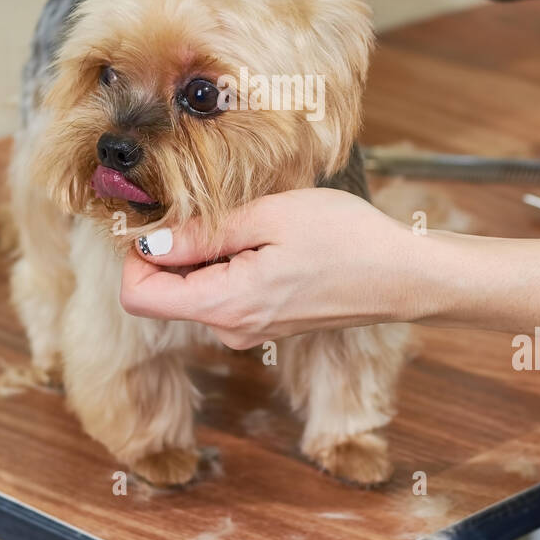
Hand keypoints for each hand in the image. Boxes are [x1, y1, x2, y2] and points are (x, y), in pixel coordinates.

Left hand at [119, 187, 431, 347]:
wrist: (403, 275)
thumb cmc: (346, 239)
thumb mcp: (270, 216)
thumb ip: (203, 233)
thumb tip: (150, 243)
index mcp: (225, 305)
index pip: (138, 295)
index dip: (136, 254)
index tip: (161, 217)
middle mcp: (230, 330)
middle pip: (164, 292)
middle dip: (173, 249)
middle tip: (214, 208)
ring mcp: (248, 331)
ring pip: (195, 290)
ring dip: (206, 253)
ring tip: (254, 221)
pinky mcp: (266, 324)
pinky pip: (224, 293)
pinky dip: (228, 263)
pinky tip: (267, 238)